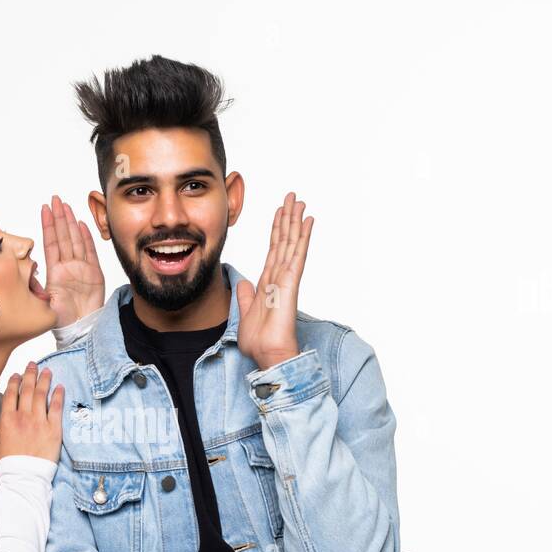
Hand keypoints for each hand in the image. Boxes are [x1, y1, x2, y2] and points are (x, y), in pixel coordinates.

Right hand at [0, 362, 64, 462]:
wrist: (23, 477)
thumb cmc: (10, 464)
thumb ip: (5, 425)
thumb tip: (8, 415)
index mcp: (7, 419)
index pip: (11, 394)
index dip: (15, 382)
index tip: (18, 374)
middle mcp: (23, 417)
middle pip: (27, 390)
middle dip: (30, 375)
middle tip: (33, 365)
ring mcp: (39, 422)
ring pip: (41, 395)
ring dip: (44, 380)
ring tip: (47, 371)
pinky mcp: (53, 429)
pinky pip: (57, 408)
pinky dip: (58, 395)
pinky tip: (60, 387)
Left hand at [41, 194, 103, 328]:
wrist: (81, 330)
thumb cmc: (64, 322)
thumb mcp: (45, 306)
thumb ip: (40, 293)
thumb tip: (29, 280)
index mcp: (55, 273)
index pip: (50, 243)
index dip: (48, 226)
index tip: (44, 209)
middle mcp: (67, 267)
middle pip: (63, 237)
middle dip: (59, 217)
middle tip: (55, 199)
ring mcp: (81, 269)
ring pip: (75, 240)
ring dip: (70, 223)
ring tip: (66, 206)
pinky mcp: (94, 273)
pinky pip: (90, 252)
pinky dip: (86, 238)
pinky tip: (81, 224)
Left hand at [236, 192, 312, 370]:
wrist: (268, 354)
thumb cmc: (260, 341)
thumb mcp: (245, 314)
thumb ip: (245, 297)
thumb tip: (243, 283)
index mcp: (268, 283)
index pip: (273, 250)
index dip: (276, 230)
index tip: (280, 212)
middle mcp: (279, 277)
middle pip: (284, 241)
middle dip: (287, 218)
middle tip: (292, 197)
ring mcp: (287, 279)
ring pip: (291, 243)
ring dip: (295, 221)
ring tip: (299, 201)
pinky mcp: (291, 283)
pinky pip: (297, 255)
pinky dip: (302, 236)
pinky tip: (308, 220)